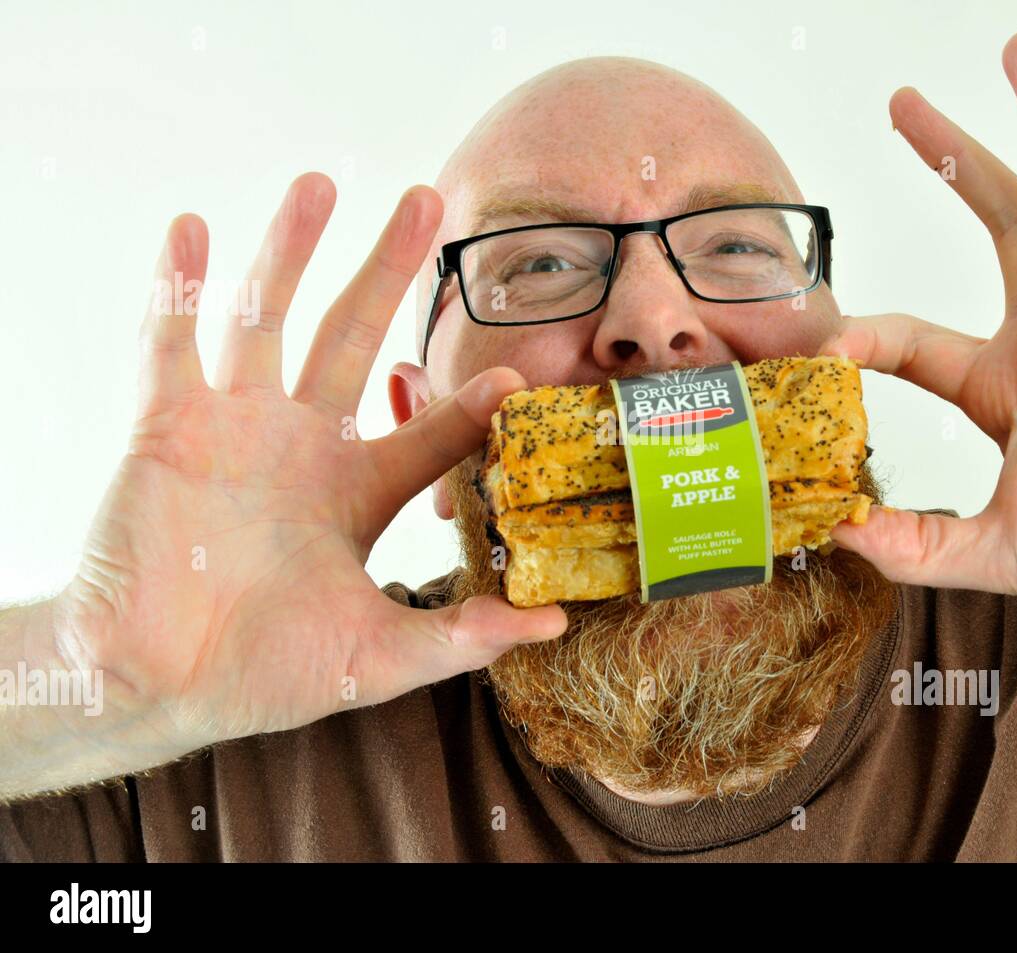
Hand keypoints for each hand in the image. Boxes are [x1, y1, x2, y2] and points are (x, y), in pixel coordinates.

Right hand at [56, 174, 565, 754]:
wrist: (155, 686)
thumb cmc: (263, 675)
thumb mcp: (379, 658)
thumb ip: (463, 637)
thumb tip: (556, 626)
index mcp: (357, 493)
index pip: (427, 433)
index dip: (470, 404)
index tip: (518, 371)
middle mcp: (302, 446)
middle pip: (352, 338)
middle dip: (387, 272)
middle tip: (427, 201)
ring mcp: (233, 428)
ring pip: (265, 320)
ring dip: (290, 250)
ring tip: (322, 182)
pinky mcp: (166, 427)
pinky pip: (170, 344)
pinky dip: (175, 287)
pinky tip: (193, 228)